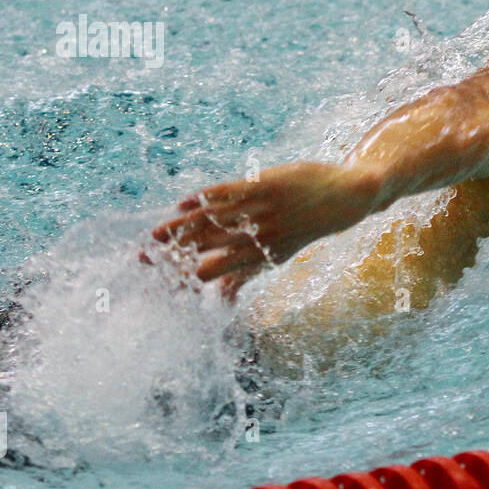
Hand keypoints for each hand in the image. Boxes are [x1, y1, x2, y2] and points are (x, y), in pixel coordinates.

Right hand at [151, 161, 376, 298]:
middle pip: (208, 249)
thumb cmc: (306, 226)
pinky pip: (230, 191)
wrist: (346, 197)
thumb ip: (245, 275)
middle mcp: (258, 238)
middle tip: (142, 259)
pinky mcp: (265, 185)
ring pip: (213, 222)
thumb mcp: (279, 255)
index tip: (159, 284)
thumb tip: (221, 304)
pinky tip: (183, 202)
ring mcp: (261, 211)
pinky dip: (206, 197)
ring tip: (154, 234)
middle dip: (174, 256)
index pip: (216, 272)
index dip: (187, 279)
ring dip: (180, 228)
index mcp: (259, 257)